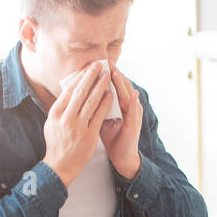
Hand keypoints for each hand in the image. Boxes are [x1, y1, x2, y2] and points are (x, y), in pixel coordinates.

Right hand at [42, 62, 114, 186]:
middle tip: (99, 65)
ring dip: (100, 86)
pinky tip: (111, 95)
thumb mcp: (51, 123)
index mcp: (55, 113)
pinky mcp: (89, 135)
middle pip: (80, 92)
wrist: (60, 165)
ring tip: (107, 76)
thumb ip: (59, 108)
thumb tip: (67, 91)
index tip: (87, 67)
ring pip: (91, 101)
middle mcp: (65, 118)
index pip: (69, 90)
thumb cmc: (56, 143)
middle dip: (91, 76)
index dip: (80, 77)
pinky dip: (105, 103)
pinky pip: (99, 115)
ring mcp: (78, 127)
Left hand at [102, 63, 142, 179]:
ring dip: (123, 83)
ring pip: (128, 95)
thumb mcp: (102, 117)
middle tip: (108, 60)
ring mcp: (133, 114)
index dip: (107, 73)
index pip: (114, 84)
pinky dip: (133, 102)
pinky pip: (134, 112)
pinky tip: (131, 94)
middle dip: (115, 73)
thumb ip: (97, 105)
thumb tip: (82, 93)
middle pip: (122, 85)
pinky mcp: (134, 125)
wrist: (122, 156)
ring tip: (116, 71)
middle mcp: (129, 106)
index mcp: (120, 103)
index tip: (98, 62)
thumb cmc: (112, 136)